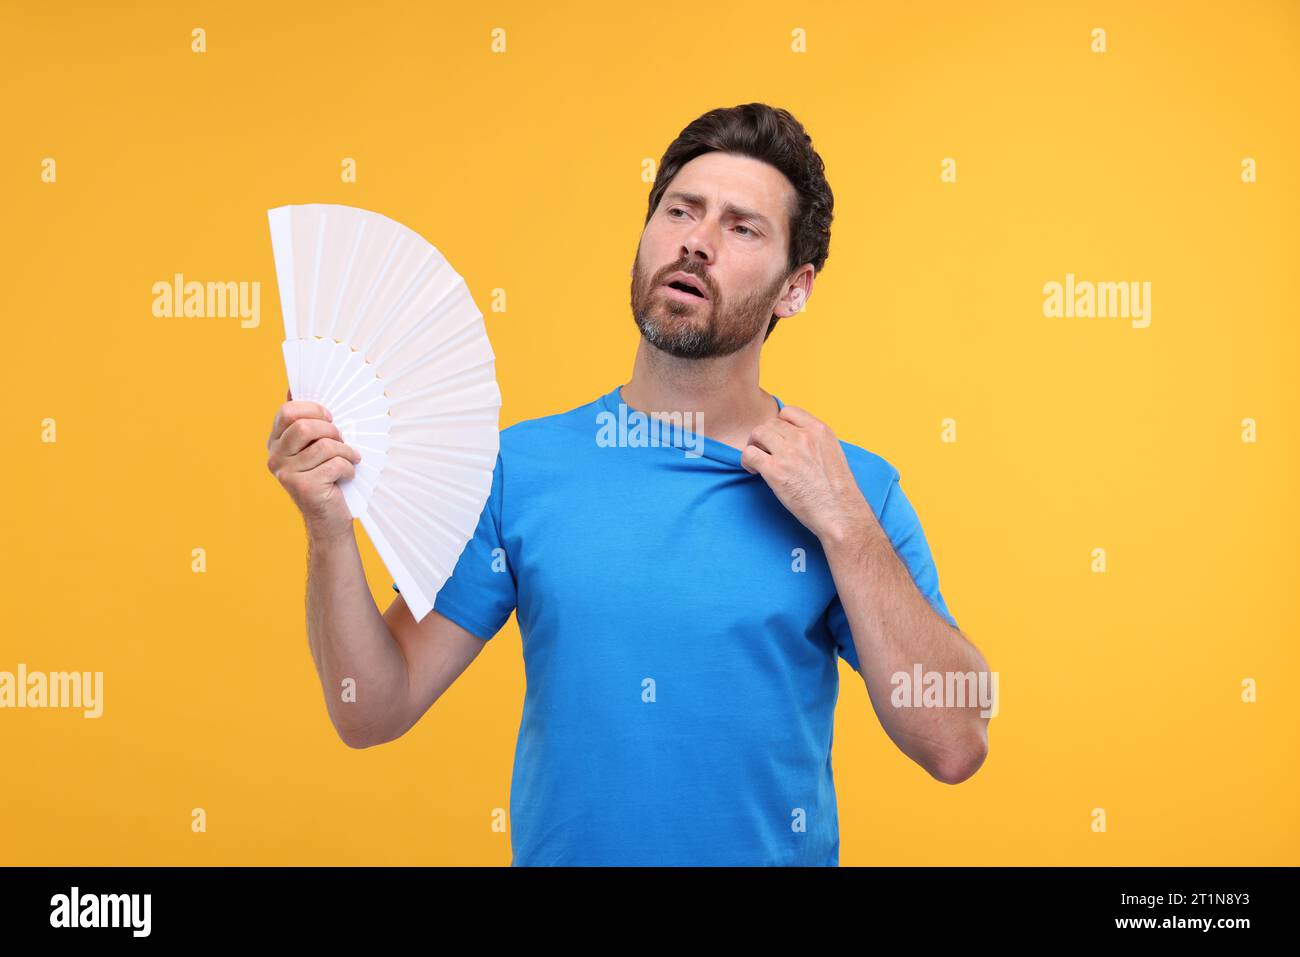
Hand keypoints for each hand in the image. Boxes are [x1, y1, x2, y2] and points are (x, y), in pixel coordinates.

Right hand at [266, 387, 361, 542]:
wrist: (328, 518)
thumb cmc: (326, 477)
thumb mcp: (315, 447)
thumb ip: (306, 421)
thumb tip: (293, 388)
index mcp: (276, 442)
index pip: (288, 411)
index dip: (314, 409)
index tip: (329, 417)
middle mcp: (275, 456)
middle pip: (305, 426)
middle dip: (331, 430)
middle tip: (341, 439)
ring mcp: (286, 473)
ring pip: (324, 446)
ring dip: (345, 451)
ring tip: (349, 459)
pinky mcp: (303, 487)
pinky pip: (335, 464)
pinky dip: (349, 468)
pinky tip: (347, 475)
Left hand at [740, 404, 873, 542]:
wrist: (839, 512)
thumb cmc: (838, 490)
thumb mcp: (833, 452)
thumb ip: (814, 441)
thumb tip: (793, 438)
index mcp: (819, 430)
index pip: (788, 412)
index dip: (779, 424)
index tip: (779, 438)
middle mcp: (803, 437)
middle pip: (770, 423)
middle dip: (765, 436)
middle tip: (764, 451)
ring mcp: (788, 452)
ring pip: (757, 434)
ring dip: (753, 445)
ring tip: (757, 460)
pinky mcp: (775, 471)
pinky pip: (749, 454)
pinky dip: (747, 460)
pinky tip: (753, 470)